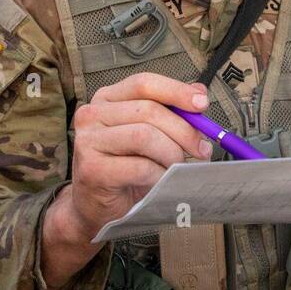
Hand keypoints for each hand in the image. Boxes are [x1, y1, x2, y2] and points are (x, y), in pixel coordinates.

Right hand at [65, 73, 212, 240]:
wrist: (96, 207)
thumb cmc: (125, 168)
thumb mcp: (149, 135)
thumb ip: (170, 112)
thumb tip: (199, 93)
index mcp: (106, 99)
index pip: (143, 83)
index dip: (176, 91)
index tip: (202, 104)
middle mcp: (92, 114)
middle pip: (148, 110)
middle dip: (183, 130)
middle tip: (202, 149)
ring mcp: (88, 141)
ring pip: (145, 136)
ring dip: (171, 153)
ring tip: (177, 167)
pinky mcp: (93, 168)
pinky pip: (140, 166)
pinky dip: (160, 174)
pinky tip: (161, 181)